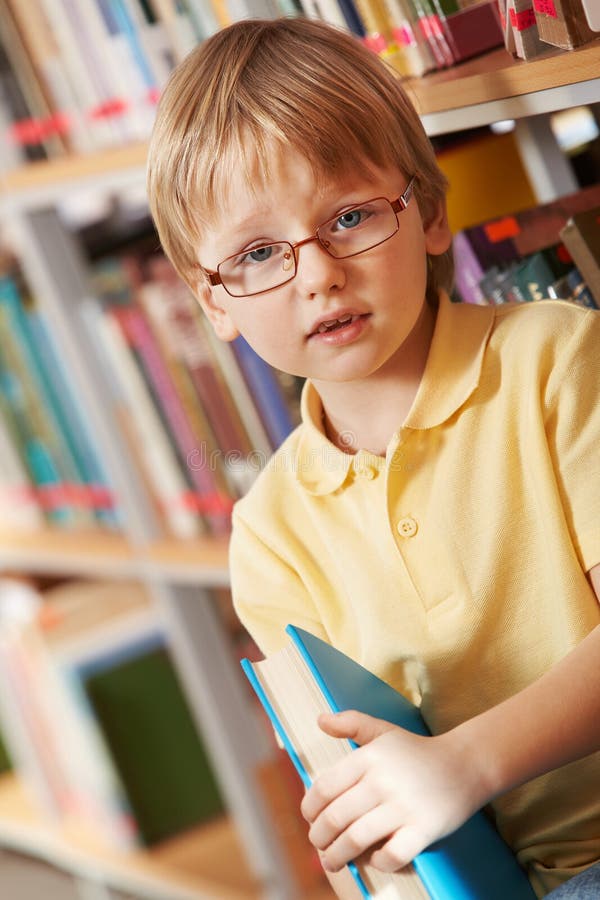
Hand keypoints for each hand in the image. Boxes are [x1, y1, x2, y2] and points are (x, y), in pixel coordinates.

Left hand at [300, 710, 489, 873]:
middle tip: (318, 843)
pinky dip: (377, 862)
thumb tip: (320, 720)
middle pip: (336, 817)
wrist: (465, 765)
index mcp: (369, 757)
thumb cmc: (416, 751)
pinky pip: (391, 855)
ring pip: (356, 839)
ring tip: (332, 861)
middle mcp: (383, 780)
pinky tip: (373, 858)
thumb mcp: (383, 730)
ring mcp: (404, 806)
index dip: (309, 808)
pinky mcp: (424, 829)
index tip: (309, 818)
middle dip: (319, 837)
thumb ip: (351, 723)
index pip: (324, 788)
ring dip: (337, 856)